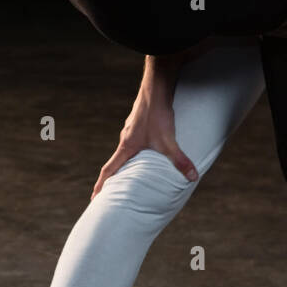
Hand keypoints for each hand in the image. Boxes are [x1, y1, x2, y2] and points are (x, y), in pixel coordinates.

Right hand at [91, 69, 196, 199]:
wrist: (156, 88)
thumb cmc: (157, 114)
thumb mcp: (169, 141)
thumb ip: (180, 160)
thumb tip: (193, 177)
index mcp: (126, 146)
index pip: (109, 170)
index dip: (101, 185)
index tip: (93, 198)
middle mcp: (125, 138)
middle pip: (116, 160)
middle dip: (115, 176)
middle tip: (114, 191)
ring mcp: (132, 129)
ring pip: (127, 149)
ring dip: (128, 161)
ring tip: (134, 172)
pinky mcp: (139, 121)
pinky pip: (136, 140)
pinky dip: (138, 149)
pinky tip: (149, 150)